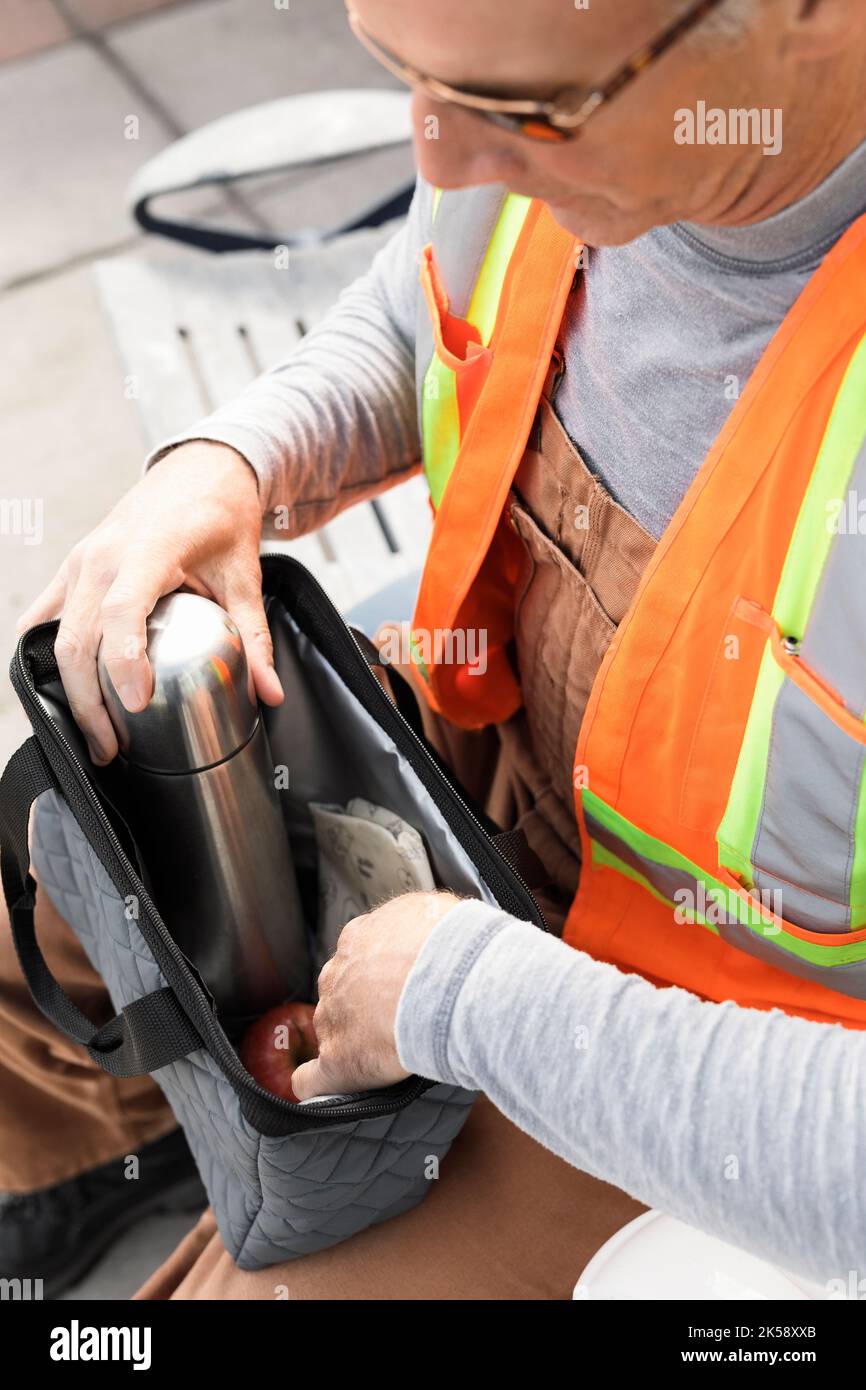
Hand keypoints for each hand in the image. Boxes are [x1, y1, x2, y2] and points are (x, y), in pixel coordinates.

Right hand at [16, 442, 283, 765]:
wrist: (198, 470)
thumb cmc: (222, 516)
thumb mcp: (247, 575)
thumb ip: (255, 637)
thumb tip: (269, 694)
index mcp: (148, 550)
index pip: (121, 610)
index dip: (123, 661)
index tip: (138, 703)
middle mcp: (102, 556)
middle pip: (76, 639)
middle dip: (89, 702)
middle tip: (113, 748)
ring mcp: (80, 561)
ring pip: (52, 635)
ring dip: (67, 689)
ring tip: (94, 734)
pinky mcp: (71, 568)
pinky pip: (41, 619)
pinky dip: (46, 658)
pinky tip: (67, 695)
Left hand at [292, 890, 460, 1099]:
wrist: (447, 983)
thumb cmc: (448, 945)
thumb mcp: (433, 911)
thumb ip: (418, 920)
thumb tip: (427, 926)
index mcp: (358, 938)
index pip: (358, 956)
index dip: (378, 972)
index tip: (396, 982)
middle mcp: (338, 975)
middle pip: (340, 992)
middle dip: (361, 1004)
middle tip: (397, 1015)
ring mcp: (332, 1018)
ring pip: (331, 1029)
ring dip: (350, 1039)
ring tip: (384, 1052)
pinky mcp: (337, 1061)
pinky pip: (311, 1078)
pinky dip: (317, 1084)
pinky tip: (325, 1087)